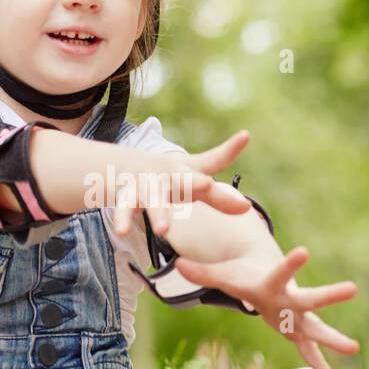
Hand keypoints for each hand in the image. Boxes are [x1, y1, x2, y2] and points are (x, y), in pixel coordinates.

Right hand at [113, 131, 252, 238]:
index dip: (229, 150)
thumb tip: (247, 208)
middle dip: (192, 184)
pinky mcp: (126, 196)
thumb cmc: (169, 181)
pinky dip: (122, 219)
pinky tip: (121, 232)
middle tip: (206, 185)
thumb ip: (219, 198)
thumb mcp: (193, 186)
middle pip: (182, 181)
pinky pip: (124, 209)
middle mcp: (168, 174)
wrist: (124, 170)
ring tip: (164, 230)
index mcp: (187, 171)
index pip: (212, 161)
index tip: (245, 136)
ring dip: (157, 213)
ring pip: (152, 198)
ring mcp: (146, 185)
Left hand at [172, 244, 359, 368]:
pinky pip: (309, 351)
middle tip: (352, 288)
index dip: (290, 264)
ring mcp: (297, 318)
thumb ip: (202, 273)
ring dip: (333, 339)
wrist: (266, 273)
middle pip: (310, 299)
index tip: (305, 250)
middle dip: (329, 296)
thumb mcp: (223, 275)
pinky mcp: (297, 333)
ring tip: (354, 348)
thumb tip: (176, 263)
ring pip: (317, 328)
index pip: (280, 273)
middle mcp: (289, 300)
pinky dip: (317, 365)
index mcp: (271, 284)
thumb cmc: (242, 275)